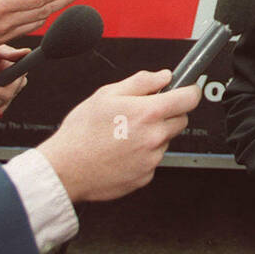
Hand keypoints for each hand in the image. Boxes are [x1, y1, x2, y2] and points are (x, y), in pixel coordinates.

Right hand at [37, 69, 200, 202]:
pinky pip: (153, 160)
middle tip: (142, 114)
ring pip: (165, 140)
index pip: (189, 98)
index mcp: (148, 113)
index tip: (187, 90)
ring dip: (154, 135)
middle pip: (181, 119)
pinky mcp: (145, 176)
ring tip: (124, 135)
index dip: (189, 90)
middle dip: (168, 113)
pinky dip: (143, 155)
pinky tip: (122, 151)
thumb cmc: (81, 133)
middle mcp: (155, 137)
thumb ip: (141, 81)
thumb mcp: (107, 94)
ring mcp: (152, 159)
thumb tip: (163, 77)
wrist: (65, 169)